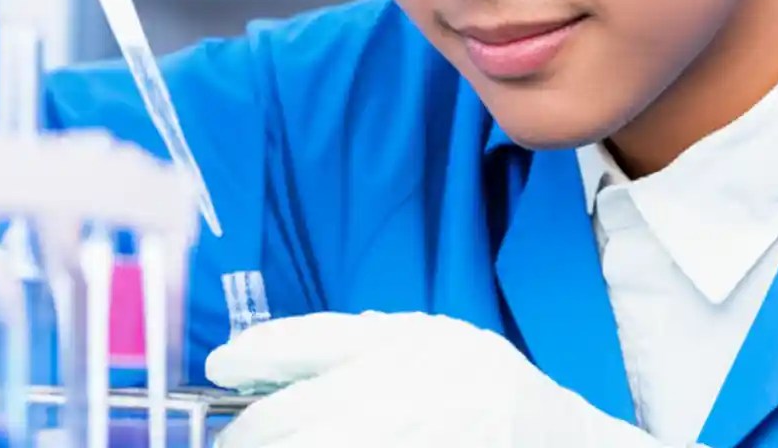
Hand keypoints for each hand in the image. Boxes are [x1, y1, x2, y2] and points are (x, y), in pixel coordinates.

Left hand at [206, 311, 672, 447]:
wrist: (558, 435)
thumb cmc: (483, 383)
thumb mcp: (427, 340)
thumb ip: (358, 343)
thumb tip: (267, 362)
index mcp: (404, 343)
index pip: (306, 343)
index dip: (251, 354)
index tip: (218, 367)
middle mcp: (404, 390)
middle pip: (291, 417)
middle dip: (245, 434)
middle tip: (226, 439)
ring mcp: (411, 437)